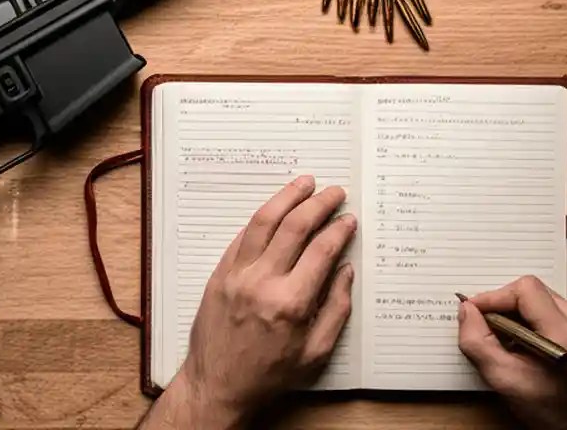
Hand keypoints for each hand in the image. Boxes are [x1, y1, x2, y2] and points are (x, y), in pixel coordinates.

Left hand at [140, 176, 356, 428]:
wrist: (218, 384)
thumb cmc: (269, 375)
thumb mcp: (315, 352)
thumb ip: (336, 309)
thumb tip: (346, 271)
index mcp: (291, 303)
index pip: (321, 251)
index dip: (339, 230)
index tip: (348, 220)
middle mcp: (263, 282)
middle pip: (295, 227)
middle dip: (318, 204)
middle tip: (333, 192)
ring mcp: (237, 275)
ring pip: (264, 222)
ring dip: (286, 197)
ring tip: (304, 183)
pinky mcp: (220, 274)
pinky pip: (241, 237)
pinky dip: (261, 219)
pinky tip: (274, 209)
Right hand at [458, 276, 566, 429]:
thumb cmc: (552, 411)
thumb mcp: (504, 380)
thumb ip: (478, 342)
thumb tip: (467, 311)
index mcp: (566, 335)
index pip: (525, 290)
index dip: (493, 296)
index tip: (474, 311)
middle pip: (532, 290)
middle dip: (504, 303)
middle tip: (488, 326)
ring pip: (540, 296)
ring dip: (516, 311)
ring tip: (506, 337)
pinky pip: (550, 308)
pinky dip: (530, 318)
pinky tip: (523, 340)